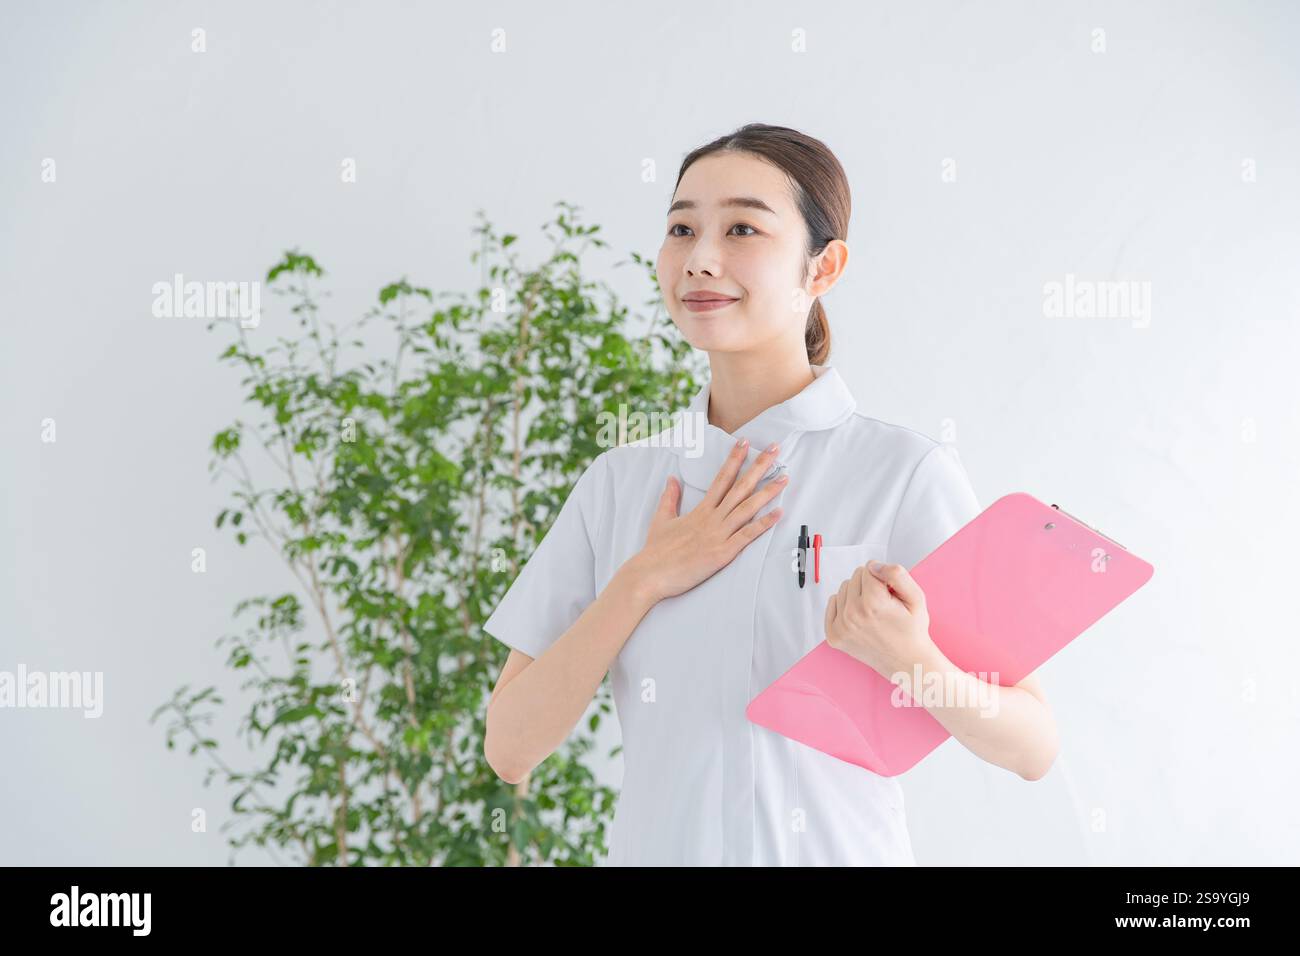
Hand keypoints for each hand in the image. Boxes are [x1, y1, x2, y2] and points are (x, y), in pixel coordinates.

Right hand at [628, 439, 787, 602]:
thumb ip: (669, 498)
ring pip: (747, 508)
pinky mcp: (721, 553)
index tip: (745, 442)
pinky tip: (779, 513)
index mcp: (700, 510)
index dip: (735, 459)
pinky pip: (747, 536)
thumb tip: (672, 479)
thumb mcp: (661, 519)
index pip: (721, 478)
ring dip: (768, 492)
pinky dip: (763, 524)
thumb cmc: (655, 551)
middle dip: (759, 467)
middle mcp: (711, 518)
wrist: (649, 574)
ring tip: (784, 478)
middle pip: (740, 487)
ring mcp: (718, 535)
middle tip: (775, 449)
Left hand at [824, 559, 935, 678]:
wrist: (907, 662)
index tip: (890, 594)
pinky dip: (844, 606)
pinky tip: (860, 618)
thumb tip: (874, 566)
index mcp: (873, 603)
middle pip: (854, 577)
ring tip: (872, 613)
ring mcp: (841, 627)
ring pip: (843, 589)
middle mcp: (853, 615)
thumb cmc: (912, 631)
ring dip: (857, 595)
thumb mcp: (916, 598)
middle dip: (869, 586)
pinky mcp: (833, 635)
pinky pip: (832, 603)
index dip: (883, 579)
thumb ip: (897, 574)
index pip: (869, 568)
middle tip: (883, 605)